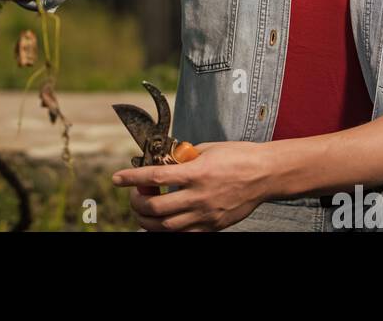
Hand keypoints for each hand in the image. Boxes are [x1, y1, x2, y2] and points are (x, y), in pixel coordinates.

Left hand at [111, 141, 272, 231]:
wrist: (266, 174)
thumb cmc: (239, 157)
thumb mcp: (208, 149)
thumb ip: (185, 157)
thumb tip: (166, 160)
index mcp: (196, 172)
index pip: (155, 176)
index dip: (131, 178)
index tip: (116, 178)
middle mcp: (199, 196)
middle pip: (155, 206)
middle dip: (137, 202)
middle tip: (134, 194)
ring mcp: (206, 214)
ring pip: (166, 226)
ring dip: (148, 220)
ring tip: (144, 210)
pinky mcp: (214, 225)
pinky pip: (184, 234)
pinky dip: (168, 230)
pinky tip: (164, 221)